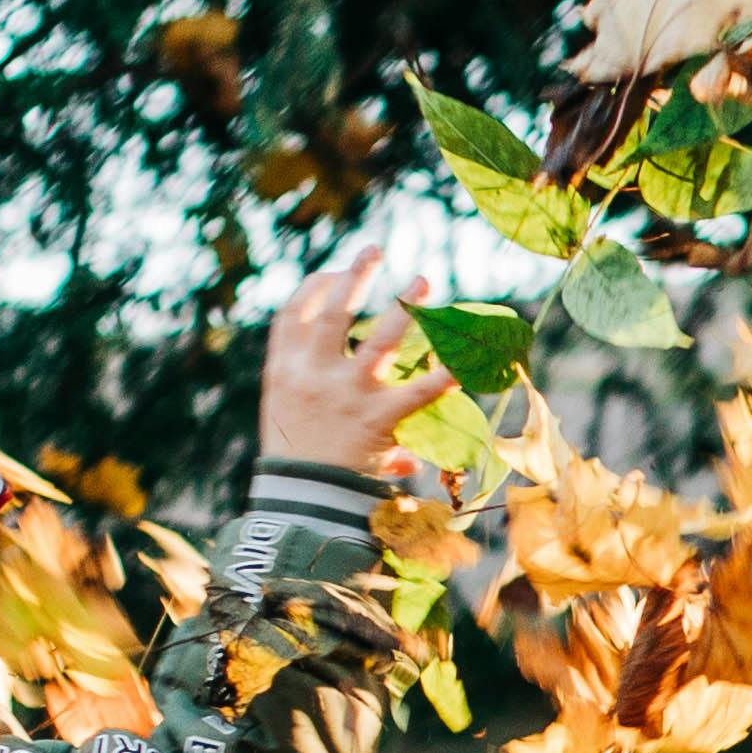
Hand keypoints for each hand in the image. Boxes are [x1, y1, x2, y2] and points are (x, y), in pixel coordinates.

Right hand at [258, 240, 448, 472]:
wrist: (301, 502)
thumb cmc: (297, 461)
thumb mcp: (287, 420)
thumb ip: (314, 395)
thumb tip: (334, 376)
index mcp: (284, 370)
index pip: (294, 314)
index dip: (315, 287)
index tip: (335, 273)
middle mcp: (314, 373)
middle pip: (335, 312)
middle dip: (356, 277)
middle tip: (376, 250)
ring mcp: (347, 393)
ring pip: (381, 338)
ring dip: (404, 307)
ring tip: (423, 281)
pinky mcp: (378, 418)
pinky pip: (420, 391)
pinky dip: (446, 374)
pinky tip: (467, 360)